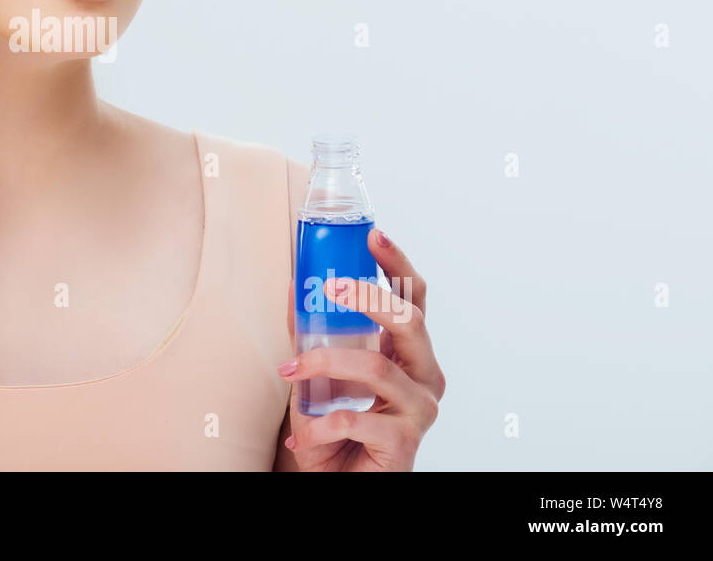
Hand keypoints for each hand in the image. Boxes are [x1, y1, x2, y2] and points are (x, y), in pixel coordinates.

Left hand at [280, 227, 444, 470]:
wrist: (344, 480)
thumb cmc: (341, 426)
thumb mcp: (325, 373)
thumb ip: (315, 334)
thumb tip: (294, 287)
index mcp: (410, 353)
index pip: (413, 298)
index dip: (397, 263)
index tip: (374, 234)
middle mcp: (424, 376)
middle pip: (411, 322)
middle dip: (371, 297)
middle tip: (333, 287)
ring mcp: (419, 410)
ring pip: (376, 367)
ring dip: (324, 363)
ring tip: (289, 369)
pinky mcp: (404, 443)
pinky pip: (355, 420)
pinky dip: (319, 423)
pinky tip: (303, 434)